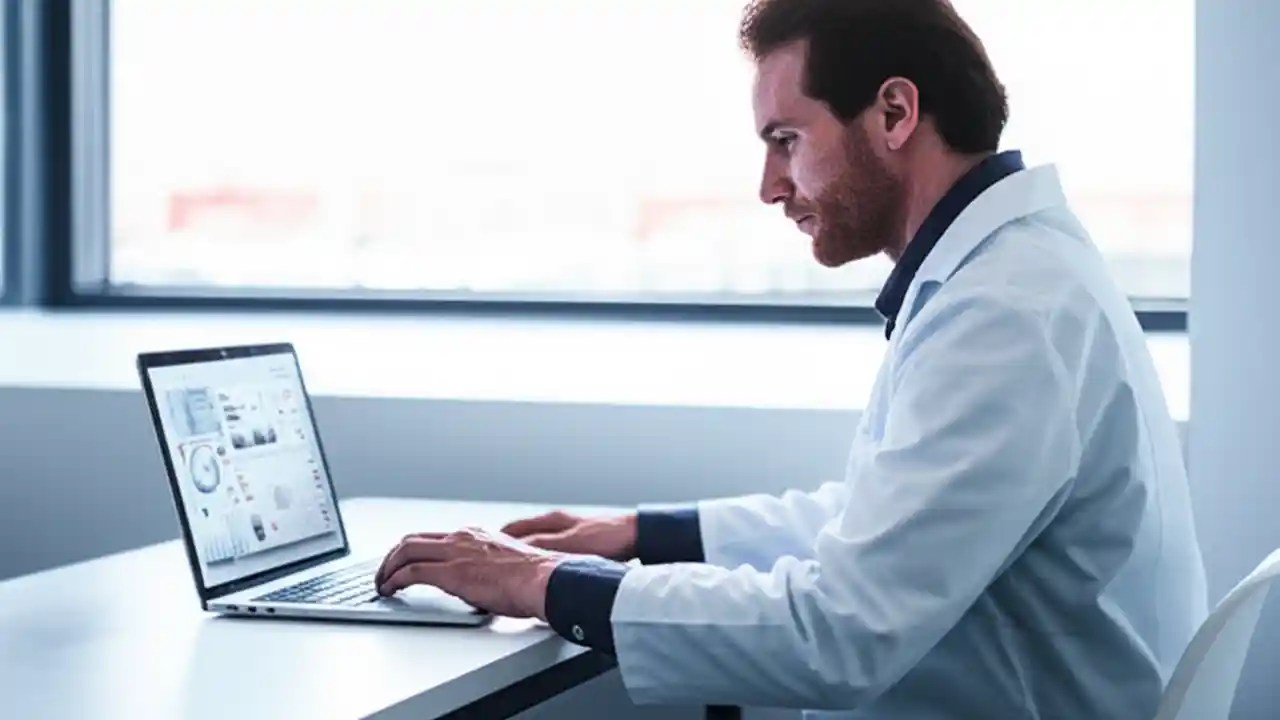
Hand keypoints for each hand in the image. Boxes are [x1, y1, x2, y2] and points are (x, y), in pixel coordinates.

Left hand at [374, 528, 563, 619]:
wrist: (545, 580)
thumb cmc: (534, 578)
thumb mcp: (505, 564)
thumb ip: (485, 567)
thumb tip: (476, 585)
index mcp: (474, 535)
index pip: (432, 538)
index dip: (411, 550)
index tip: (403, 563)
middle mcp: (461, 538)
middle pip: (412, 540)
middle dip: (392, 557)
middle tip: (384, 573)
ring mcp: (455, 553)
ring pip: (405, 551)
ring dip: (388, 568)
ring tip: (382, 584)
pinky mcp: (451, 572)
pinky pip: (411, 572)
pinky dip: (394, 580)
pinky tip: (389, 590)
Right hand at [500, 510, 637, 560]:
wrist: (637, 535)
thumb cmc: (607, 537)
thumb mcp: (568, 543)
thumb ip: (541, 545)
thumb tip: (514, 548)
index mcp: (551, 521)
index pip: (513, 530)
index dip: (495, 542)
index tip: (483, 551)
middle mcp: (557, 523)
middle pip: (522, 534)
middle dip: (506, 546)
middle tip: (493, 560)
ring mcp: (569, 530)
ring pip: (537, 541)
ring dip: (524, 552)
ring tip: (514, 566)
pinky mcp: (581, 539)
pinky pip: (551, 547)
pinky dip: (541, 556)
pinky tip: (544, 567)